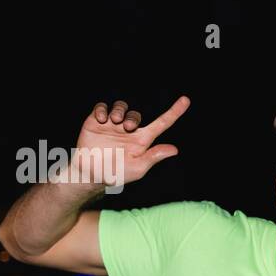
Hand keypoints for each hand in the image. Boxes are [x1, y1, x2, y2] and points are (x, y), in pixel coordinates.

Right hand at [61, 96, 189, 192]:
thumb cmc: (116, 174)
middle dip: (132, 118)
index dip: (174, 112)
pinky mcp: (97, 122)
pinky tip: (101, 119)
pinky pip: (102, 107)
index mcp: (142, 141)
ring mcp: (112, 125)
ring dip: (119, 111)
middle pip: (136, 115)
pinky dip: (102, 109)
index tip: (186, 100)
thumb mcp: (138, 168)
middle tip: (127, 127)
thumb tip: (175, 149)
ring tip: (115, 121)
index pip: (162, 123)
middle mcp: (128, 131)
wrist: (90, 174)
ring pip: (120, 107)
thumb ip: (154, 156)